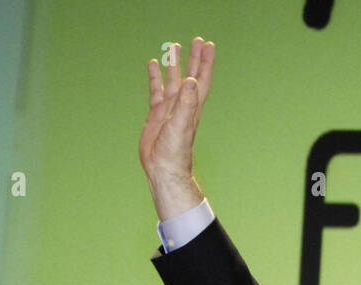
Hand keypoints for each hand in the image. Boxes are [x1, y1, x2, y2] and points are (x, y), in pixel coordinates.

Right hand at [140, 36, 214, 218]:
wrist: (163, 167)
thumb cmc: (175, 150)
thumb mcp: (181, 124)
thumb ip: (186, 102)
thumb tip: (190, 79)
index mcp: (191, 105)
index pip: (201, 78)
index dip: (206, 62)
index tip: (208, 45)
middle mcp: (182, 104)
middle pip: (190, 75)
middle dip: (194, 59)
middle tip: (196, 40)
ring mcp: (169, 108)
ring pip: (173, 80)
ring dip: (174, 65)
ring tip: (173, 47)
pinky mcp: (157, 114)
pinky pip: (156, 91)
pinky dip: (155, 78)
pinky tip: (152, 66)